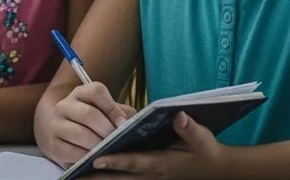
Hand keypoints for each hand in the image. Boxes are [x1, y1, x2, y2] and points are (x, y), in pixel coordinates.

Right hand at [42, 82, 137, 166]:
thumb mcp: (111, 114)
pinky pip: (71, 151)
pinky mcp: (53, 144)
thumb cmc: (98, 125)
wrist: (70, 138)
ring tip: (108, 151)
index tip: (123, 124)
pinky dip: (86, 157)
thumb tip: (128, 123)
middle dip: (106, 130)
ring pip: (79, 133)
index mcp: (81, 93)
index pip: (96, 92)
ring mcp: (56, 124)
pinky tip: (95, 159)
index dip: (112, 108)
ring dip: (97, 145)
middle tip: (117, 141)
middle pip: (87, 114)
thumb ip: (123, 114)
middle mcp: (65, 105)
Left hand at [84, 113, 225, 178]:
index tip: (96, 159)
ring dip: (98, 178)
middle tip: (74, 173)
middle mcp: (152, 174)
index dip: (116, 161)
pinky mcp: (147, 178)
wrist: (215, 169)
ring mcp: (148, 179)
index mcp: (163, 163)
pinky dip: (108, 177)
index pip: (135, 162)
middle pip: (120, 177)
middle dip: (97, 175)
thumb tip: (178, 115)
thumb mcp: (202, 138)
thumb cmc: (206, 151)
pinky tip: (89, 173)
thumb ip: (189, 129)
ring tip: (75, 175)